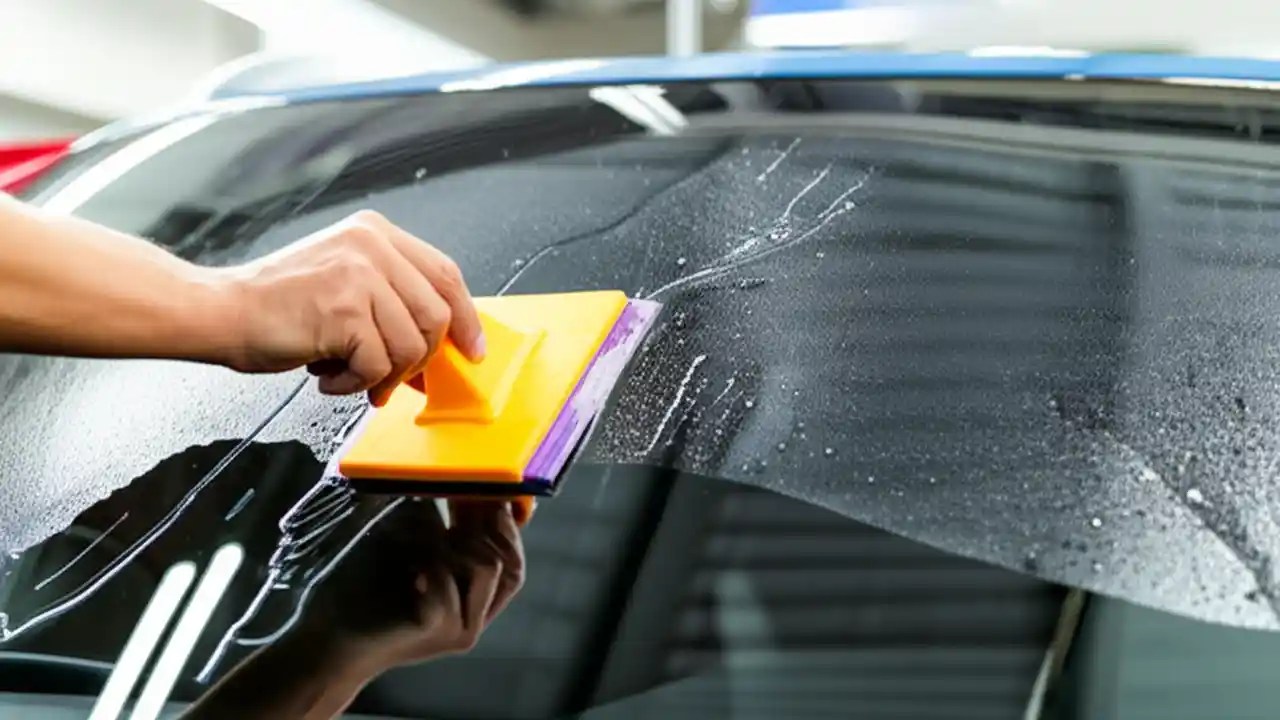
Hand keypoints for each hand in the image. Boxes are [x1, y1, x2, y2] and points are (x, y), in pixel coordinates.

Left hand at [181, 499, 525, 719]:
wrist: (324, 634)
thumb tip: (465, 483)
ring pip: (488, 567)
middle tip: (463, 499)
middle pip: (512, 566)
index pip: (511, 562)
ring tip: (424, 547)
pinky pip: (448, 583)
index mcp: (469, 599)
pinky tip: (410, 574)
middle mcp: (471, 618)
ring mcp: (457, 630)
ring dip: (456, 545)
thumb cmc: (362, 585)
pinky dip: (429, 570)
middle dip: (490, 525)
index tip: (491, 489)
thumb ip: (441, 524)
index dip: (506, 523)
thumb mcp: (409, 545)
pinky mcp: (435, 631)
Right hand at [213, 210, 484, 405]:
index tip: (471, 349)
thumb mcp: (344, 283)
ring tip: (347, 375)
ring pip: (411, 346)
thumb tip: (439, 346)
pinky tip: (325, 374)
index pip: (446, 274)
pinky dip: (353, 384)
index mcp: (376, 233)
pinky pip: (378, 365)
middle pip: (437, 315)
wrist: (220, 310)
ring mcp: (358, 276)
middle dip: (420, 359)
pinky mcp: (344, 311)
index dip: (466, 318)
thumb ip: (391, 301)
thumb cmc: (275, 304)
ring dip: (381, 376)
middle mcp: (371, 246)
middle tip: (393, 380)